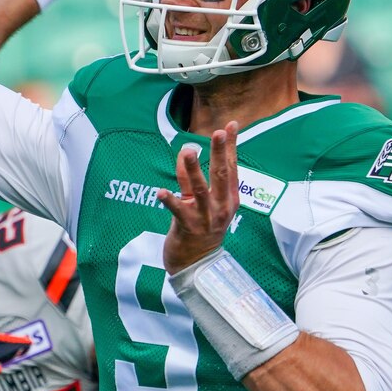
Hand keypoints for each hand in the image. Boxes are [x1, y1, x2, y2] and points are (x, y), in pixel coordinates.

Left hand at [158, 121, 239, 273]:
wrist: (197, 265)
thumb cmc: (201, 229)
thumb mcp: (203, 203)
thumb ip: (192, 178)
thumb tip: (186, 151)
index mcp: (228, 199)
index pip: (231, 167)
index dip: (231, 146)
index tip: (230, 126)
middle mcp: (220, 207)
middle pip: (220, 175)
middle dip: (219, 152)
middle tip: (217, 132)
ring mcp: (205, 217)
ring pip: (199, 189)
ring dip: (192, 169)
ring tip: (188, 151)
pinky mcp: (187, 227)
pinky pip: (177, 211)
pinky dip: (169, 200)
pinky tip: (160, 191)